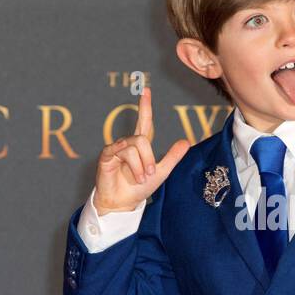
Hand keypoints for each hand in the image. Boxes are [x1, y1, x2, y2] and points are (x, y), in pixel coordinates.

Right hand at [93, 86, 191, 213]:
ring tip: (141, 178)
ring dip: (142, 165)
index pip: (143, 121)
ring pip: (134, 145)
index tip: (146, 90)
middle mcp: (127, 144)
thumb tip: (187, 141)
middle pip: (142, 138)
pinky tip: (133, 175)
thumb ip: (172, 157)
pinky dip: (133, 165)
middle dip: (150, 157)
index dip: (145, 106)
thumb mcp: (161, 172)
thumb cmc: (139, 189)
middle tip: (150, 174)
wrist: (124, 203)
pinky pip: (124, 151)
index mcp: (139, 145)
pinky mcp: (107, 155)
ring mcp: (116, 148)